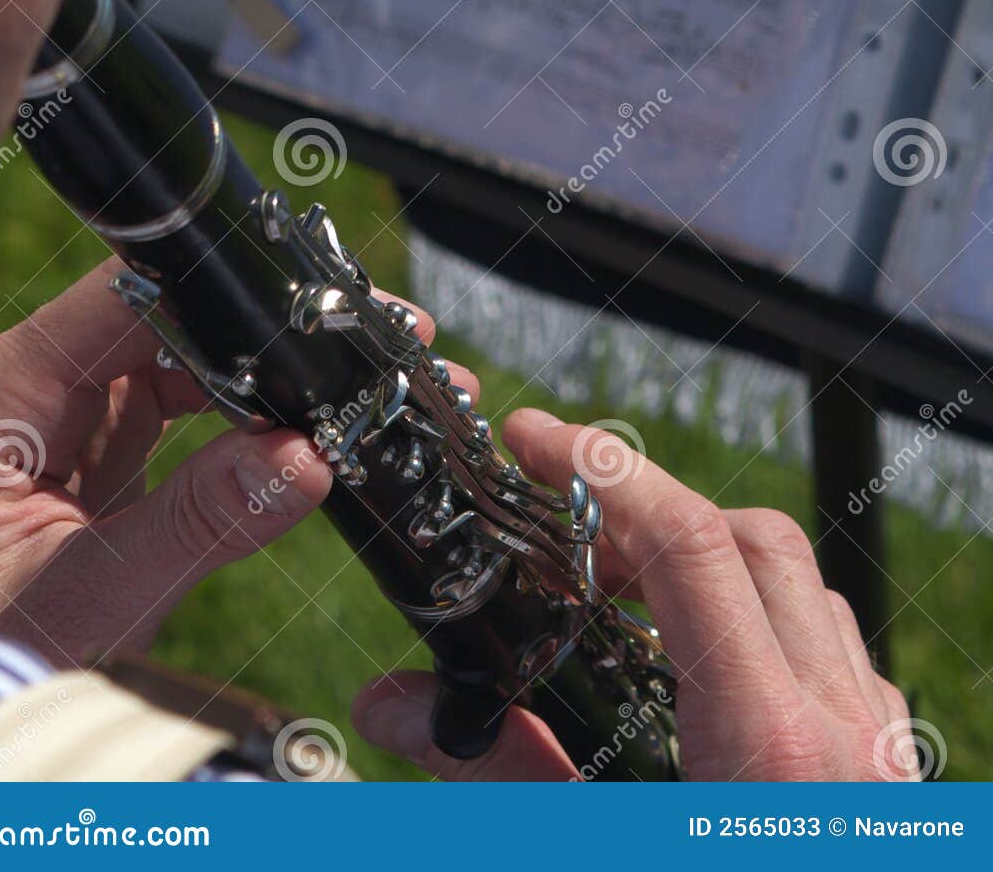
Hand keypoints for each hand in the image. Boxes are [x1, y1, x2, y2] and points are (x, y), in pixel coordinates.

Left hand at [0, 264, 406, 665]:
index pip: (118, 301)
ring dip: (254, 366)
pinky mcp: (94, 435)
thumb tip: (306, 455)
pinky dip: (237, 406)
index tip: (309, 310)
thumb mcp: (96, 598)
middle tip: (352, 343)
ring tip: (335, 385)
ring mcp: (59, 404)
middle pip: (155, 314)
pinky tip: (293, 420)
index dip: (217, 295)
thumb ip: (198, 523)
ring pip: (175, 348)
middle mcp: (23, 380)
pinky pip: (178, 392)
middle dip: (253, 329)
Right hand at [353, 410, 916, 781]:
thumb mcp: (593, 851)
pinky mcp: (880, 787)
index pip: (691, 546)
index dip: (605, 471)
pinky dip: (756, 623)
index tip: (534, 441)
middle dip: (650, 506)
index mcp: (768, 755)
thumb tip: (393, 708)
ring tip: (616, 582)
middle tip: (560, 519)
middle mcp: (843, 740)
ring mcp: (876, 761)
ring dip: (708, 560)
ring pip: (802, 594)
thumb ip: (497, 780)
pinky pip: (830, 658)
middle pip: (754, 544)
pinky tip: (696, 665)